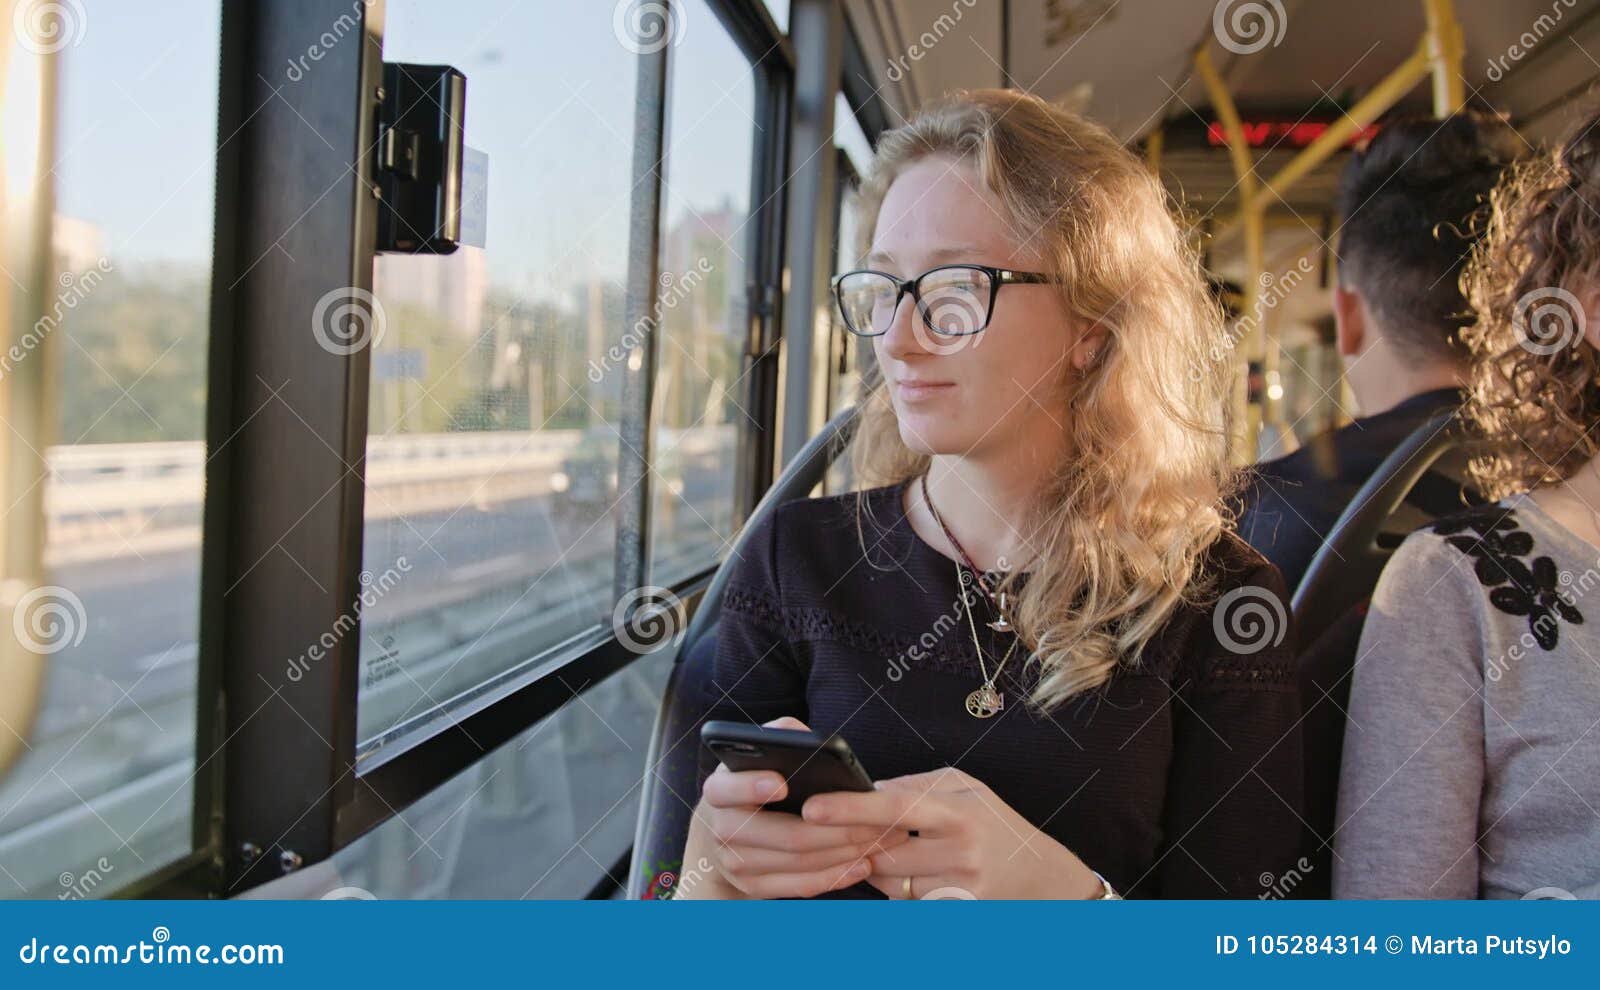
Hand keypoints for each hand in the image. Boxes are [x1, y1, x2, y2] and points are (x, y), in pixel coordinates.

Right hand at [682, 717, 908, 898]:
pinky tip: (865, 863)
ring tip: (882, 837)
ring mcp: (736, 864)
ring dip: (847, 852)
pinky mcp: (754, 887)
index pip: (727, 789)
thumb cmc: (751, 785)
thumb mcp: (753, 758)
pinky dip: (837, 876)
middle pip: (786, 835)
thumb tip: (797, 731)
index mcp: (718, 791)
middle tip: (877, 818)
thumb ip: (774, 738)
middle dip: (838, 828)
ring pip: (800, 862)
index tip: (783, 783)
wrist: (723, 836)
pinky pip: (802, 886)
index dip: (752, 786)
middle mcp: (721, 830)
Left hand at [801, 765, 1103, 898]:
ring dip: (877, 866)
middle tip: (851, 830)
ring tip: (894, 849)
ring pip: (888, 882)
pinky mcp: (955, 914)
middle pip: (882, 853)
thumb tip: (865, 788)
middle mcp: (960, 852)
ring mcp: (959, 889)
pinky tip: (912, 873)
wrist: (1041, 876)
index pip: (894, 807)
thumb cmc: (996, 822)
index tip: (811, 807)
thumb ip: (915, 785)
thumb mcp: (965, 787)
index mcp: (958, 811)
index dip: (849, 808)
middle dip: (861, 843)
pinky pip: (904, 904)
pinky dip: (898, 888)